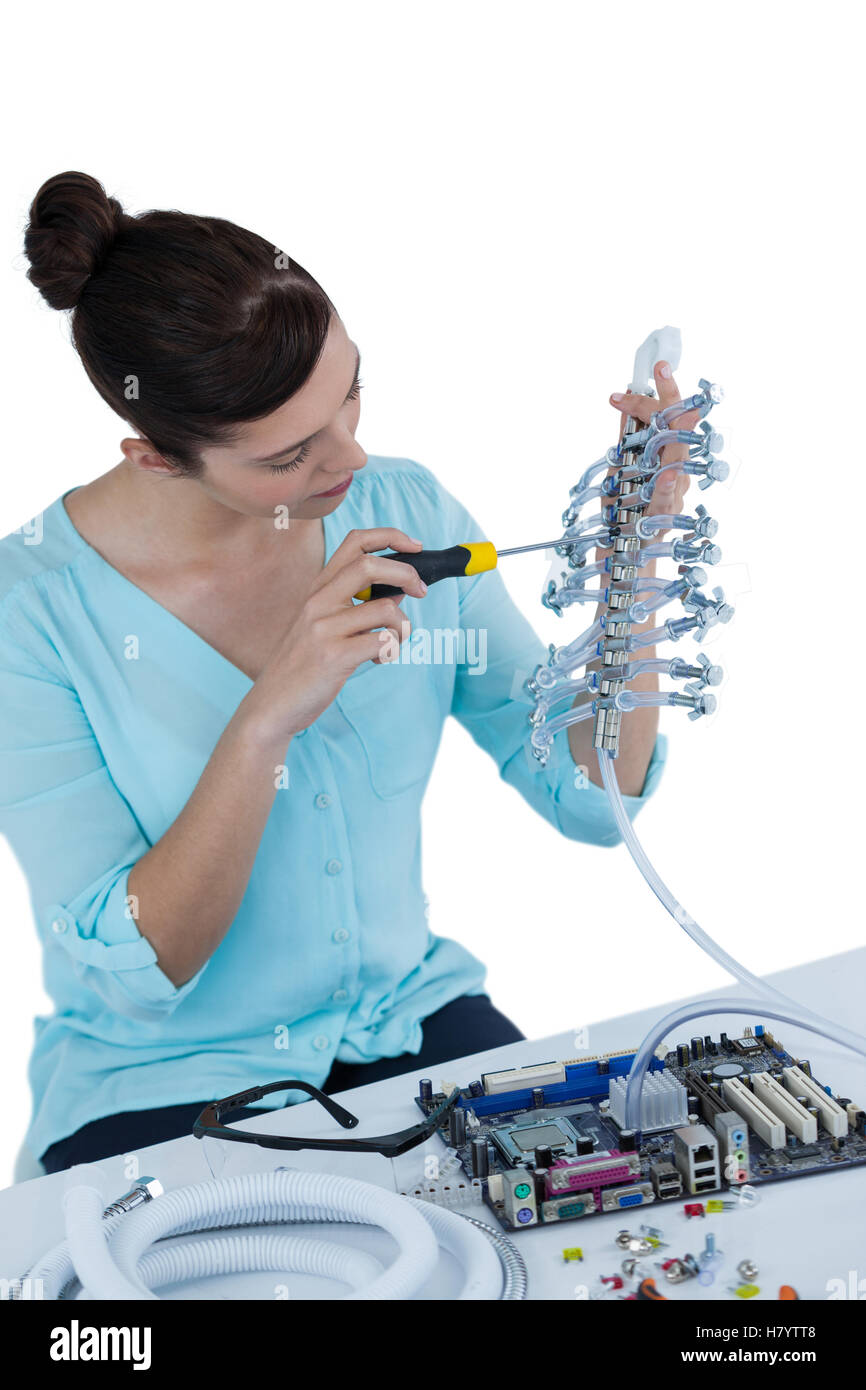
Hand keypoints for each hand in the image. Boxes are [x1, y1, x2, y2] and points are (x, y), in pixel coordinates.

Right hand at [243, 527, 427, 742]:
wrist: (272, 704)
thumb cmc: (304, 665)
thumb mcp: (323, 625)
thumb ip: (356, 605)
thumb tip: (400, 589)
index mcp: (318, 588)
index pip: (355, 542)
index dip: (390, 536)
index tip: (414, 546)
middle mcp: (318, 601)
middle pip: (370, 565)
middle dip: (407, 574)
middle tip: (421, 591)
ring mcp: (324, 628)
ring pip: (386, 608)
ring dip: (403, 626)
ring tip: (392, 642)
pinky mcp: (334, 656)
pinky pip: (383, 642)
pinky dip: (391, 650)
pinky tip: (376, 660)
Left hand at [609, 359, 700, 531]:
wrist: (619, 549)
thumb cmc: (623, 507)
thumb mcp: (620, 465)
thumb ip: (627, 436)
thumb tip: (625, 399)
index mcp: (665, 455)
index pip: (669, 417)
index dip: (652, 397)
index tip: (630, 385)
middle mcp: (676, 469)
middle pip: (679, 428)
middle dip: (670, 397)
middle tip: (662, 369)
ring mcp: (675, 492)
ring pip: (678, 460)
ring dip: (671, 434)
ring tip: (666, 409)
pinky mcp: (666, 517)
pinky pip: (669, 498)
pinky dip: (667, 485)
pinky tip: (668, 473)